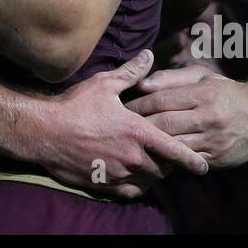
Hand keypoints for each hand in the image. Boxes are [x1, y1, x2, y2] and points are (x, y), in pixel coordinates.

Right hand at [26, 49, 207, 199]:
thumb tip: (149, 55)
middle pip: (164, 169)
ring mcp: (118, 173)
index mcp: (137, 132)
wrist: (44, 132)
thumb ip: (131, 73)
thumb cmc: (75, 106)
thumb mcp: (104, 84)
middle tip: (168, 155)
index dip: (192, 159)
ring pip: (148, 181)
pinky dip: (137, 186)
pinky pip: (130, 192)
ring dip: (153, 175)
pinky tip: (134, 177)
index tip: (203, 166)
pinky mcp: (103, 184)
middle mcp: (132, 156)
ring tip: (152, 164)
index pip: (174, 150)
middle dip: (169, 164)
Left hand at [127, 65, 247, 168]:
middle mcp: (209, 117)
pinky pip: (187, 160)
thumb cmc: (224, 91)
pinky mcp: (218, 158)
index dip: (139, 104)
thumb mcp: (201, 75)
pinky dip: (169, 159)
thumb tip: (142, 83)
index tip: (122, 107)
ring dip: (150, 145)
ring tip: (132, 143)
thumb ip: (171, 77)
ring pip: (173, 145)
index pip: (161, 100)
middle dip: (139, 126)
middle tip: (120, 127)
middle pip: (164, 123)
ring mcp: (214, 140)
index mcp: (203, 94)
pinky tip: (154, 156)